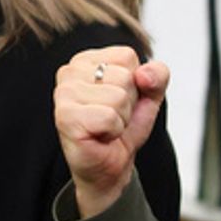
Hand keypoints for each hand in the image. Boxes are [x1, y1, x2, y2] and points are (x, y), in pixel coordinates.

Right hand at [54, 46, 169, 218]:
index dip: (136, 83)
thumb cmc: (123, 127)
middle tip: (113, 117)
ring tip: (106, 126)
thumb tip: (144, 74)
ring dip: (121, 118)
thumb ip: (157, 76)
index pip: (127, 56)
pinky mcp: (64, 117)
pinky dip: (113, 131)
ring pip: (118, 97)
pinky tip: (100, 135)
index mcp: (87, 60)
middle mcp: (69, 72)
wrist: (111, 165)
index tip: (120, 100)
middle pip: (125, 77)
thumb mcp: (149, 96)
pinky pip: (109, 117)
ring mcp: (63, 93)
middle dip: (129, 103)